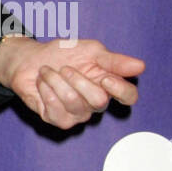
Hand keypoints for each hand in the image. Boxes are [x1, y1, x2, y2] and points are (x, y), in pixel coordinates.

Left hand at [0, 36, 144, 128]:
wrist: (30, 61)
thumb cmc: (63, 55)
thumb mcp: (91, 51)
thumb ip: (114, 60)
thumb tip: (140, 67)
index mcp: (109, 86)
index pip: (129, 97)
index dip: (120, 90)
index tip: (105, 77)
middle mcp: (96, 103)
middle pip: (99, 101)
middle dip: (78, 80)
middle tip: (64, 68)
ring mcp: (77, 114)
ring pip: (74, 103)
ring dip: (56, 82)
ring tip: (48, 72)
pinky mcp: (57, 120)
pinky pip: (55, 110)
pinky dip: (45, 91)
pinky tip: (42, 84)